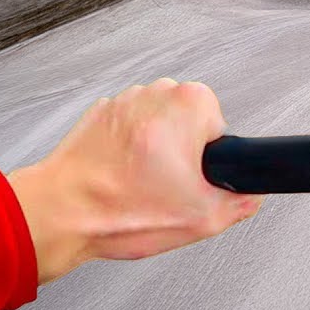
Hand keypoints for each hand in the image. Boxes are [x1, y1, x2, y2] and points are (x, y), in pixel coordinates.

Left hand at [6, 79, 262, 283]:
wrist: (59, 215)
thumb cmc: (121, 212)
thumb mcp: (203, 218)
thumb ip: (242, 202)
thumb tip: (250, 194)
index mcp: (189, 104)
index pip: (221, 130)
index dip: (209, 162)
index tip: (189, 181)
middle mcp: (157, 91)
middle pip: (191, 124)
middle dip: (183, 154)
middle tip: (165, 188)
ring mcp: (125, 99)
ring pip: (160, 126)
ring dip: (155, 152)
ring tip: (137, 186)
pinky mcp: (99, 112)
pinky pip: (130, 129)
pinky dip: (128, 151)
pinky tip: (118, 178)